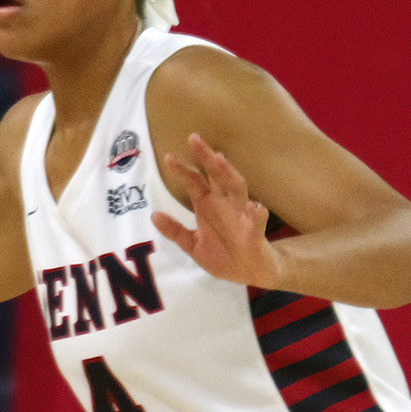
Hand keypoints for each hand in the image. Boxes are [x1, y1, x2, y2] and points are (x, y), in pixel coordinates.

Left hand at [152, 133, 284, 289]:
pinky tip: (254, 207)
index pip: (195, 182)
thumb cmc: (223, 255)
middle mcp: (226, 204)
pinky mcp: (255, 234)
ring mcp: (242, 216)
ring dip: (229, 174)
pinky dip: (257, 214)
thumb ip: (175, 231)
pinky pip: (257, 222)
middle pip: (217, 175)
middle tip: (195, 139)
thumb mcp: (193, 245)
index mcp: (209, 205)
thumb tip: (153, 215)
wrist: (251, 273)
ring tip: (220, 159)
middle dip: (206, 158)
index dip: (183, 170)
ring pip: (237, 189)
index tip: (168, 157)